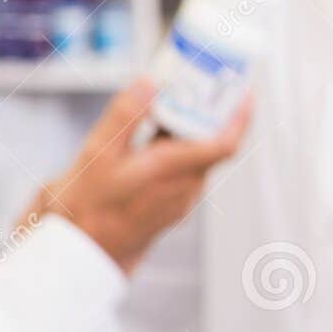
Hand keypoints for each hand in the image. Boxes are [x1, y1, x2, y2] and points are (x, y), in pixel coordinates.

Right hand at [26, 79, 250, 273]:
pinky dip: (183, 146)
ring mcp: (182, 198)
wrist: (86, 251)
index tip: (246, 93)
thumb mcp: (98, 153)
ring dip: (195, 128)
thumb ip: (126, 116)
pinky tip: (162, 129)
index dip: (240, 118)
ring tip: (181, 96)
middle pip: (213, 145)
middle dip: (214, 112)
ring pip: (200, 157)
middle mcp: (185, 187)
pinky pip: (188, 169)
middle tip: (206, 80)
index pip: (224, 144)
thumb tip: (150, 81)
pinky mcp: (175, 203)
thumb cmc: (88, 205)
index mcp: (172, 171)